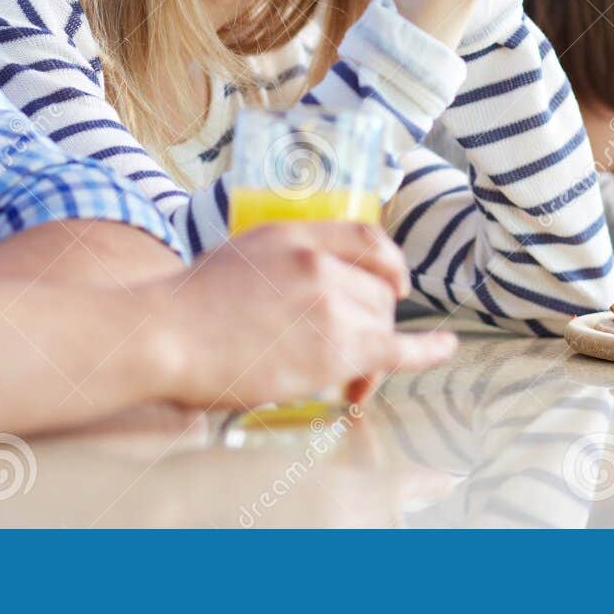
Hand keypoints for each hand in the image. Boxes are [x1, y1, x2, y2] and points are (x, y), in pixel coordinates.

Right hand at [153, 222, 456, 408]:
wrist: (168, 335)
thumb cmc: (190, 303)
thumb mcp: (243, 251)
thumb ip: (285, 254)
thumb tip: (309, 273)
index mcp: (297, 235)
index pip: (367, 238)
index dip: (389, 262)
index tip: (394, 281)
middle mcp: (321, 263)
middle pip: (379, 289)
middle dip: (373, 318)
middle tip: (348, 349)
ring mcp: (330, 305)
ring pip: (381, 325)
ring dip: (371, 351)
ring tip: (346, 379)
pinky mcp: (334, 349)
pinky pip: (397, 350)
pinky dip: (429, 351)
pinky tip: (446, 349)